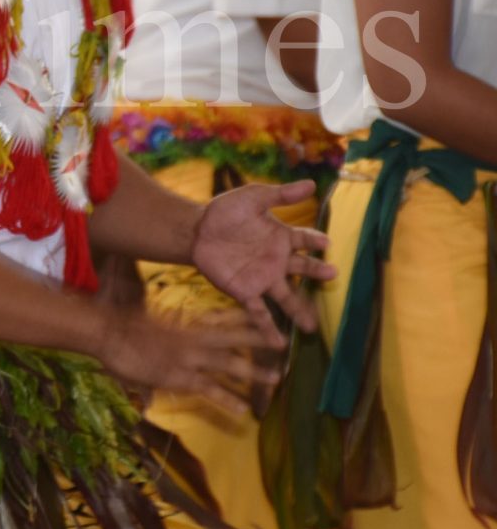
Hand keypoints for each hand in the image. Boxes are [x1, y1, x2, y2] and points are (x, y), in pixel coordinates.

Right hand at [95, 305, 280, 416]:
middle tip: (282, 343)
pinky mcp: (180, 376)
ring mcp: (188, 357)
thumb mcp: (146, 321)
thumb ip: (162, 326)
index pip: (219, 319)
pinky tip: (243, 410)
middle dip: (257, 340)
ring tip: (276, 378)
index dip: (242, 319)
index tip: (263, 317)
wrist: (108, 333)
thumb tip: (166, 323)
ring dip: (254, 371)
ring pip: (228, 363)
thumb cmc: (122, 327)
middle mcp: (192, 338)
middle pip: (231, 338)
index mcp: (184, 324)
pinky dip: (226, 399)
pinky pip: (209, 389)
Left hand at [191, 180, 333, 343]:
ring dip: (299, 311)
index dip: (315, 241)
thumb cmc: (225, 212)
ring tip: (312, 328)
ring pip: (286, 297)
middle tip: (332, 275)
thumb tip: (311, 184)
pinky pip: (259, 311)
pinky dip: (268, 328)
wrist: (195, 230)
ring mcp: (262, 278)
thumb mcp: (254, 197)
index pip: (305, 240)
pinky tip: (278, 344)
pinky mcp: (244, 291)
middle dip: (317, 272)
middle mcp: (276, 261)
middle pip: (302, 270)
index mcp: (281, 238)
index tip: (325, 244)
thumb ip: (281, 194)